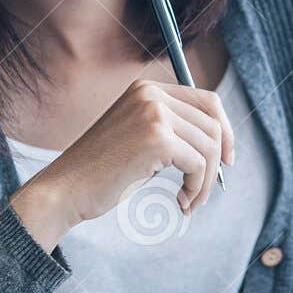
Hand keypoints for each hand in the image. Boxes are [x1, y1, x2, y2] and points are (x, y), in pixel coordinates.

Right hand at [10, 78, 234, 249]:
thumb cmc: (101, 172)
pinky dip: (197, 188)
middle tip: (203, 191)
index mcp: (147, 89)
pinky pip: (199, 165)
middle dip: (216, 162)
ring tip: (189, 201)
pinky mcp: (157, 138)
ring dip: (205, 181)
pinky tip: (182, 203)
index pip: (206, 100)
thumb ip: (171, 129)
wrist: (65, 189)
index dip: (225, 131)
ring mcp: (154, 113)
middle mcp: (151, 94)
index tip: (227, 160)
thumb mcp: (138, 137)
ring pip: (209, 147)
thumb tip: (219, 141)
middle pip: (212, 124)